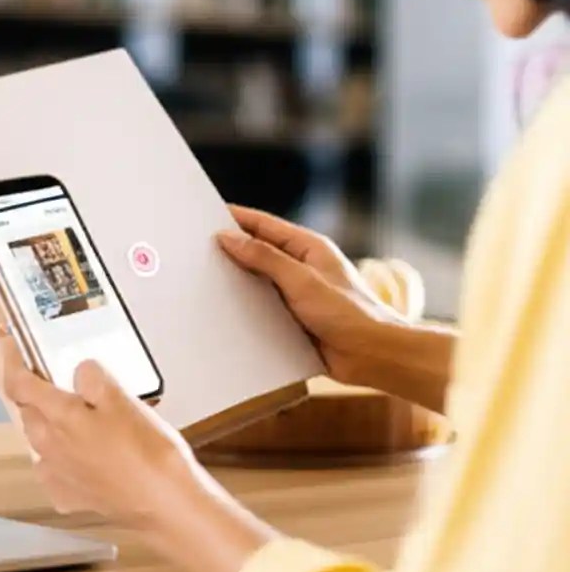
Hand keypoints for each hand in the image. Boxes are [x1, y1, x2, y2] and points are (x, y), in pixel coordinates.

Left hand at [0, 331, 277, 571]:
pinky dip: (63, 457)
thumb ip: (94, 380)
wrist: (165, 504)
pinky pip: (55, 469)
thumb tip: (80, 371)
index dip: (12, 361)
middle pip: (29, 412)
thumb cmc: (147, 452)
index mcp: (58, 417)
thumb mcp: (123, 400)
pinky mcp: (69, 496)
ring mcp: (56, 474)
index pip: (18, 384)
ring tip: (80, 418)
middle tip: (57, 382)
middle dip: (36, 394)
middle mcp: (48, 446)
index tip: (10, 346)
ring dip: (51, 425)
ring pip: (41, 440)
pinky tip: (86, 455)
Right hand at [216, 205, 402, 385]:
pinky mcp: (293, 318)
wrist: (374, 356)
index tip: (207, 215)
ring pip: (257, 281)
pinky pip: (262, 308)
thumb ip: (265, 258)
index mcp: (308, 248)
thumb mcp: (302, 280)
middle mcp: (302, 267)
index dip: (236, 218)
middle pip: (258, 251)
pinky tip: (225, 313)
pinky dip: (245, 309)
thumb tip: (230, 238)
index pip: (264, 225)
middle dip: (230, 250)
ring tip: (205, 281)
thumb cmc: (350, 314)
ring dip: (236, 282)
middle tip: (198, 249)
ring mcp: (297, 293)